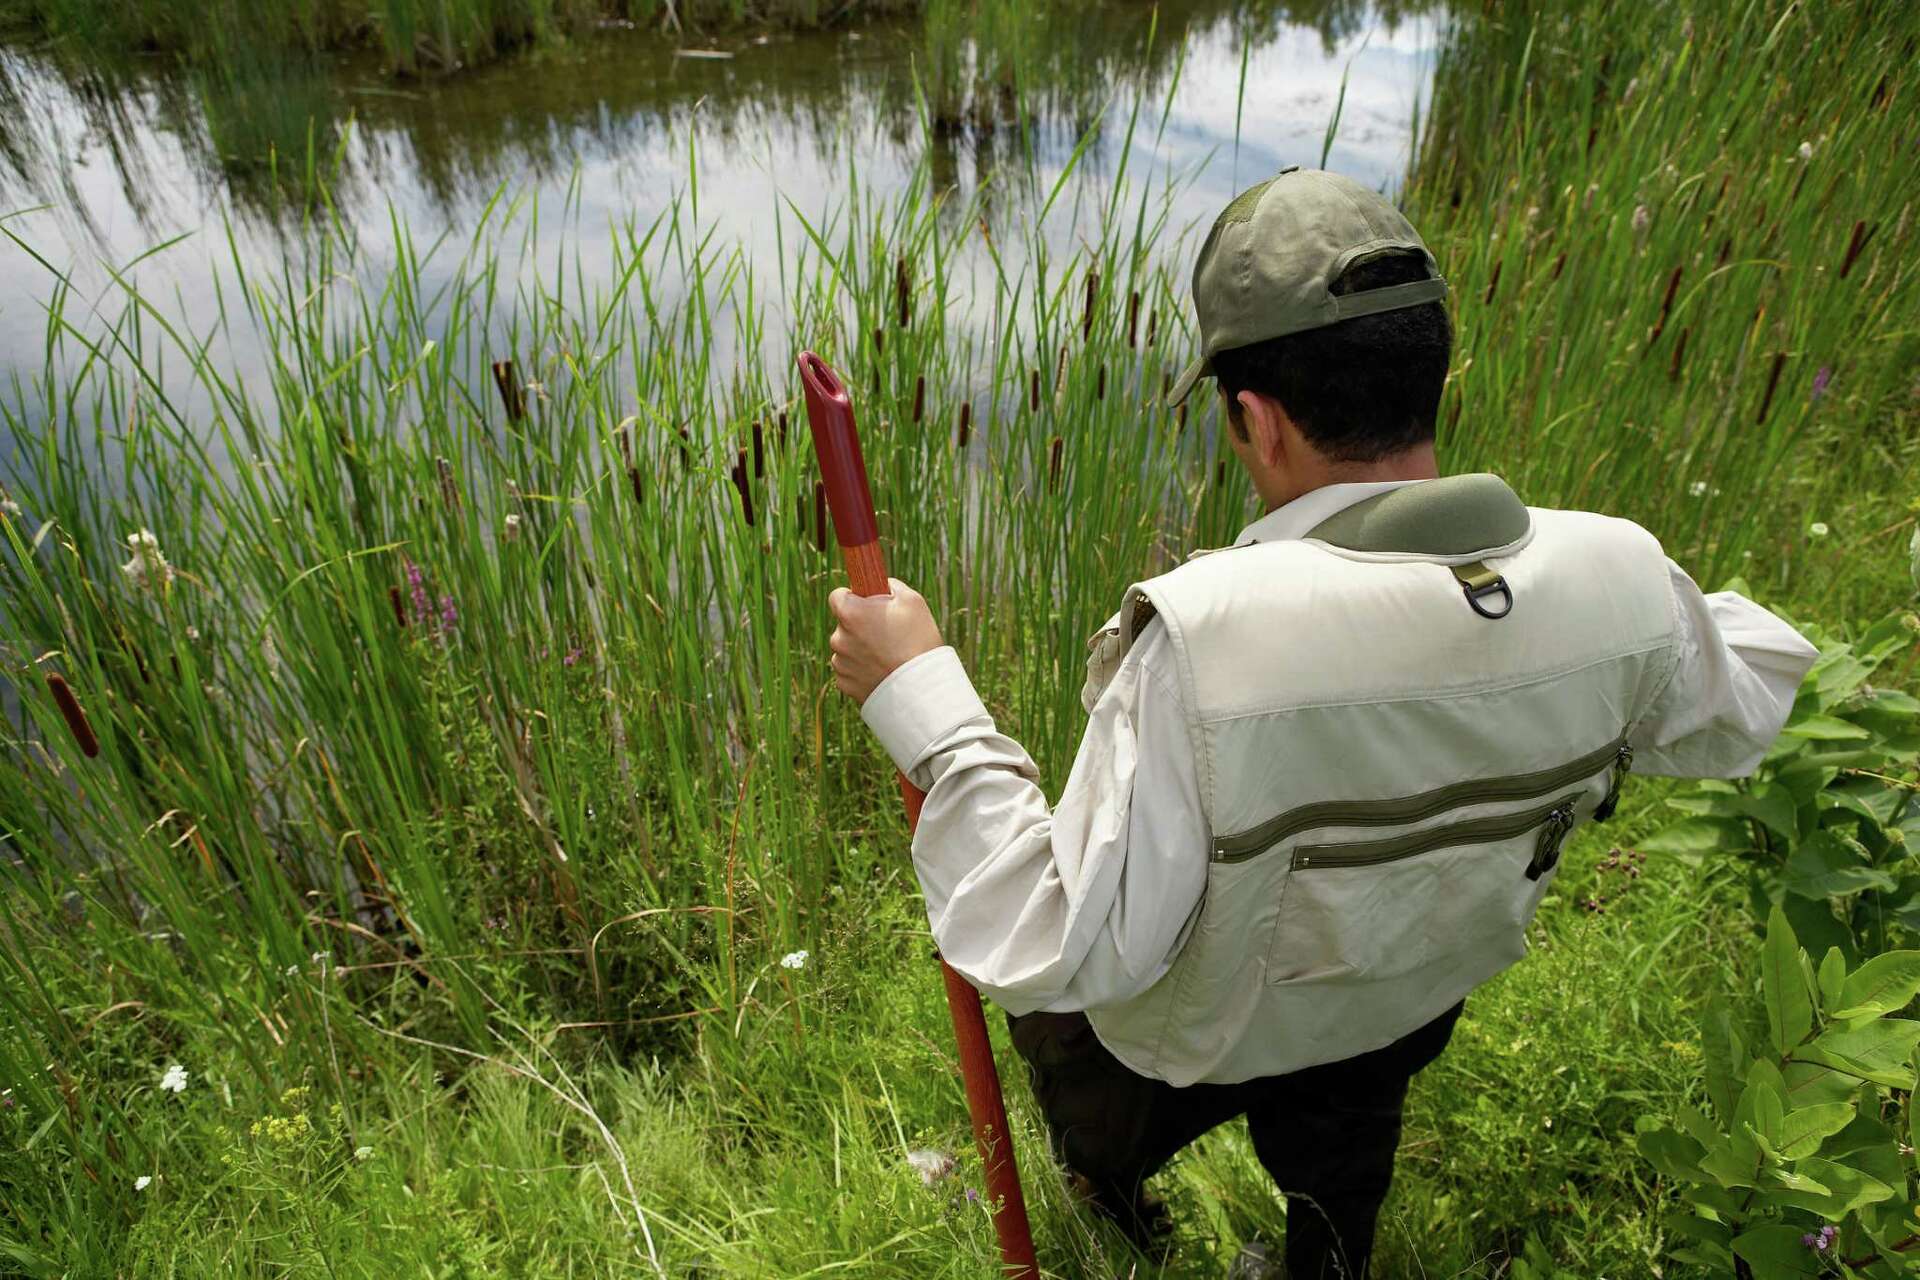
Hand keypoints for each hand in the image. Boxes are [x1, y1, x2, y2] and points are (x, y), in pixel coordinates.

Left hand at [828, 578, 944, 704]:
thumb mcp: (913, 601)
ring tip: (888, 656)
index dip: (853, 598)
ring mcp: (840, 663)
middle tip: (887, 633)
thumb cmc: (918, 641)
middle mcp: (839, 638)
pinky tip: (883, 672)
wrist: (921, 689)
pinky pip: (850, 670)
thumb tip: (882, 585)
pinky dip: (862, 670)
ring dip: (861, 649)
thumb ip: (891, 586)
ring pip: (847, 648)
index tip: (866, 603)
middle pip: (844, 624)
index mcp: (850, 614)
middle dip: (861, 626)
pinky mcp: (844, 684)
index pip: (837, 596)